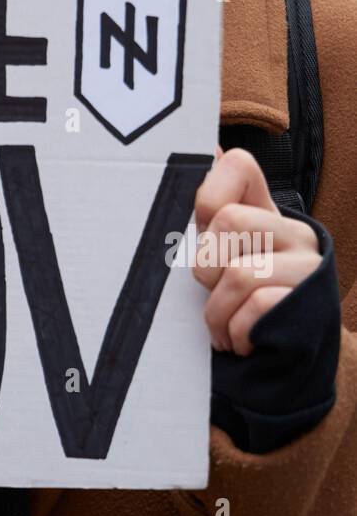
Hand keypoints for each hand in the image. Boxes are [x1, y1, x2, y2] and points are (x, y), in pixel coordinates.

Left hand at [192, 145, 321, 356]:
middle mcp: (295, 231)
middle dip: (205, 267)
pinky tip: (241, 341)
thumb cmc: (237, 306)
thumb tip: (206, 148)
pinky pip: (257, 307)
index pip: (238, 165)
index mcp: (267, 210)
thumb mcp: (219, 256)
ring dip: (216, 312)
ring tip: (221, 327)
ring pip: (239, 273)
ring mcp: (309, 266)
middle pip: (229, 222)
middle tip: (211, 292)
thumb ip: (209, 214)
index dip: (207, 197)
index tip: (202, 231)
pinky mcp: (312, 304)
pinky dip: (236, 332)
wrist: (281, 367)